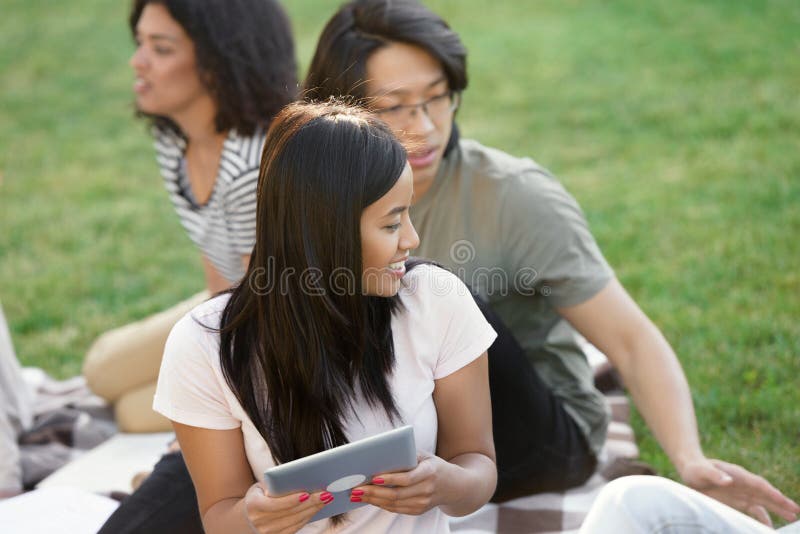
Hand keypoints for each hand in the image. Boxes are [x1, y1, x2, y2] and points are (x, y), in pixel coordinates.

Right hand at [243, 482, 332, 533]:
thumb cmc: (259, 495)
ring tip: (327, 499)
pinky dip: (308, 517)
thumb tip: (300, 477)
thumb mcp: (261, 486)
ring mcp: (268, 533)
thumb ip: (275, 484)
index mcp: (253, 506)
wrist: (248, 516)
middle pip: (290, 513)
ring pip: (296, 521)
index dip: (291, 500)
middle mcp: (260, 522)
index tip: (306, 494)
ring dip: (313, 510)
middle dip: (310, 503)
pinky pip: (296, 528)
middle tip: (326, 493)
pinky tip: (318, 508)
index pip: (275, 504)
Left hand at [353, 454, 452, 514]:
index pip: (407, 478)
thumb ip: (406, 455)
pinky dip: (381, 504)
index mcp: (429, 472)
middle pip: (397, 494)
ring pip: (394, 504)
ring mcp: (423, 503)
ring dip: (373, 500)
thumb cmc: (432, 465)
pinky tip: (369, 499)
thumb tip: (380, 455)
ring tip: (357, 495)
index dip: (390, 479)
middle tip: (356, 489)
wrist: (454, 485)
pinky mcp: (418, 510)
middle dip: (374, 492)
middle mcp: (427, 489)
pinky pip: (396, 509)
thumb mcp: (424, 455)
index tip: (374, 477)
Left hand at [679, 457, 799, 525]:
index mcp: (737, 474)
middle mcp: (743, 483)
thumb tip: (728, 480)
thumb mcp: (701, 471)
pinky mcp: (738, 500)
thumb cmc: (696, 469)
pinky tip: (769, 526)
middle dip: (780, 501)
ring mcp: (742, 492)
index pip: (757, 483)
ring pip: (763, 502)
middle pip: (765, 493)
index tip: (781, 498)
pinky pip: (754, 509)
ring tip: (791, 517)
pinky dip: (762, 517)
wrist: (691, 470)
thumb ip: (714, 474)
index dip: (769, 491)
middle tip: (795, 510)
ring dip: (777, 509)